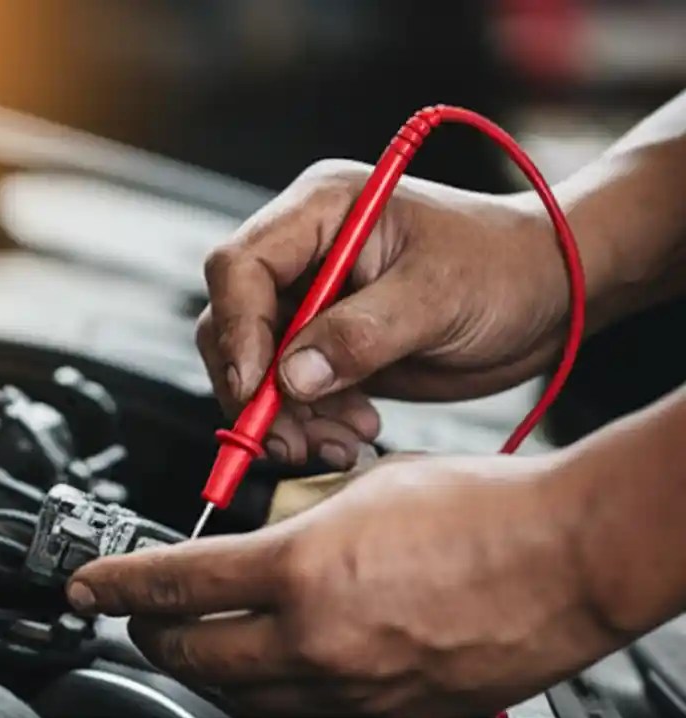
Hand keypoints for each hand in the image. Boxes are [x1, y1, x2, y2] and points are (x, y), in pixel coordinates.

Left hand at [66, 454, 621, 717]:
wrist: (570, 558)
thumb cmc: (482, 507)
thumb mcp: (364, 489)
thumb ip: (300, 521)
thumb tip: (267, 540)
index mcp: (301, 570)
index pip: (175, 582)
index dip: (116, 583)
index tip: (87, 585)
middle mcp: (316, 640)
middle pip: (195, 654)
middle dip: (154, 633)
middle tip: (142, 613)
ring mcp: (353, 690)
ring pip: (243, 697)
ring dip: (209, 668)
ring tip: (201, 641)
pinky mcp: (391, 715)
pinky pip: (307, 714)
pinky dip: (275, 693)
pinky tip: (278, 668)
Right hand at [199, 160, 570, 466]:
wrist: (550, 296)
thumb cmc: (506, 266)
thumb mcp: (437, 296)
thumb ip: (360, 335)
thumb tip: (290, 378)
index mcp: (321, 211)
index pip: (239, 266)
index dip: (236, 329)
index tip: (257, 387)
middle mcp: (303, 253)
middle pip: (232, 322)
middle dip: (255, 388)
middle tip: (289, 438)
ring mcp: (312, 302)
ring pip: (256, 367)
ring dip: (286, 416)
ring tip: (341, 443)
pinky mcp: (326, 346)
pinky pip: (291, 392)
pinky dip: (312, 423)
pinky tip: (355, 434)